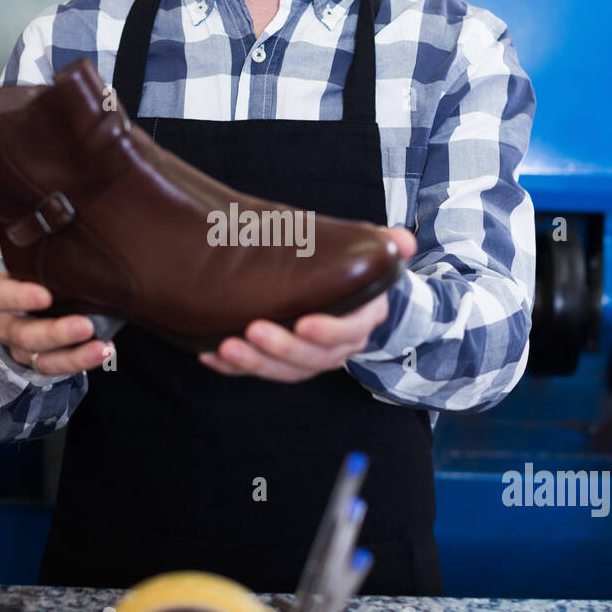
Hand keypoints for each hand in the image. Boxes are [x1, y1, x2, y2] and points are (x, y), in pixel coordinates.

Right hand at [0, 273, 114, 376]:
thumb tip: (90, 255)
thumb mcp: (32, 269)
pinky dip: (84, 361)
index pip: (1, 296)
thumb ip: (52, 265)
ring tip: (101, 348)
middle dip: (56, 333)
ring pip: (43, 360)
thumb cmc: (34, 281)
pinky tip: (105, 350)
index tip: (46, 296)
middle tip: (85, 325)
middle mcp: (6, 324)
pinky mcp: (40, 363)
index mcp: (1, 294)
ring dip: (76, 356)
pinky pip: (60, 368)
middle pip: (25, 334)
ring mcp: (21, 349)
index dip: (21, 297)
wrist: (26, 308)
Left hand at [199, 226, 415, 383]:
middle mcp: (336, 347)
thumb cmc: (347, 272)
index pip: (348, 334)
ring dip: (253, 362)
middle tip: (252, 330)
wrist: (336, 292)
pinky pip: (257, 371)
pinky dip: (232, 368)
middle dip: (280, 348)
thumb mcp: (368, 256)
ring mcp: (307, 359)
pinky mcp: (280, 363)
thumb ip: (384, 246)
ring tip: (224, 346)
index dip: (328, 331)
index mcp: (360, 321)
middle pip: (311, 358)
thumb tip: (403, 241)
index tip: (303, 322)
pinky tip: (208, 355)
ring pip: (284, 370)